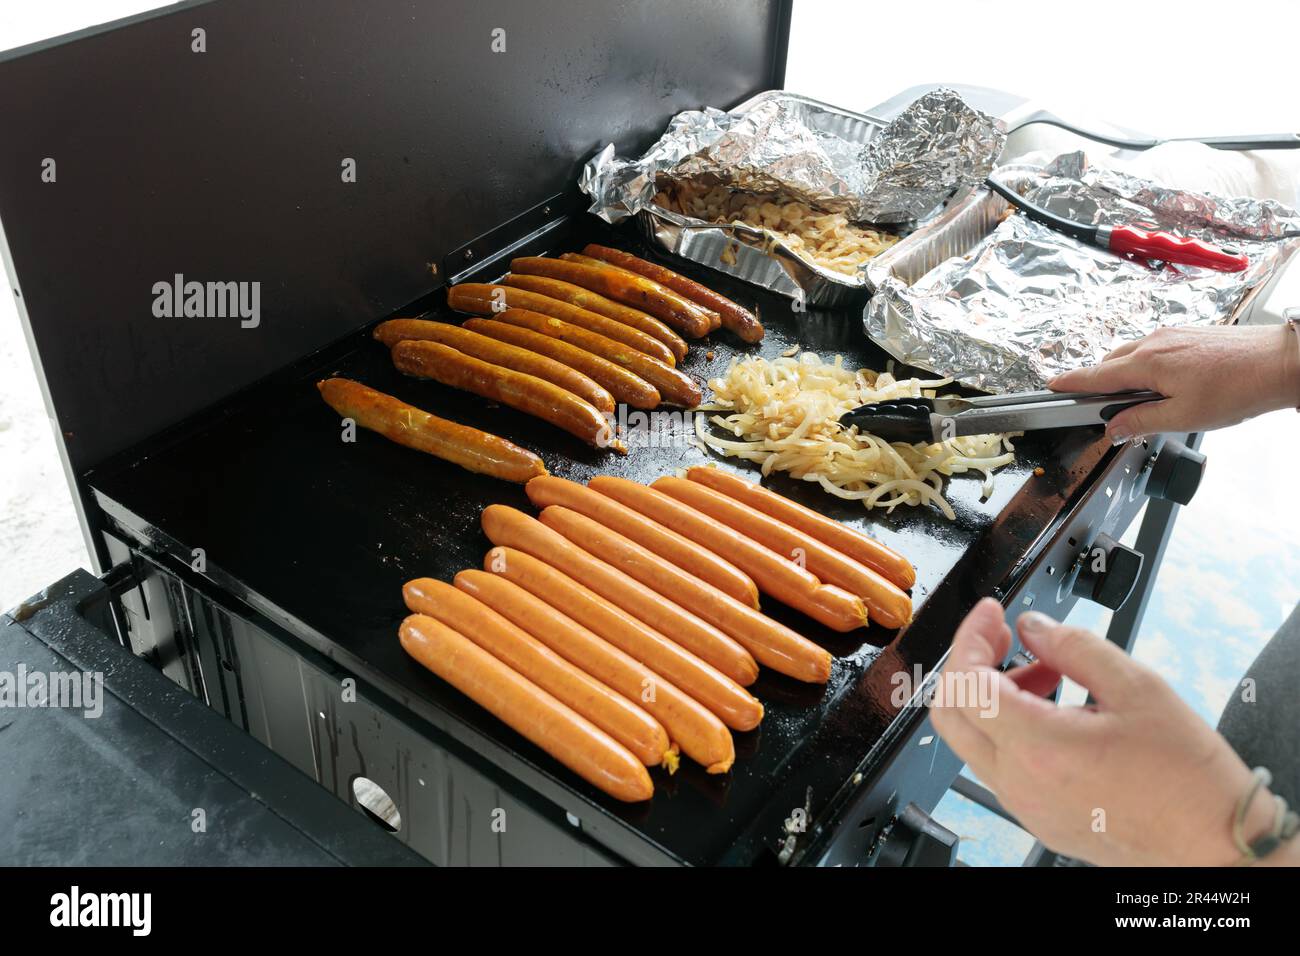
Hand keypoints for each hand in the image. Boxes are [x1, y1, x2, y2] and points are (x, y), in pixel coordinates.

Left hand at [929, 598, 1281, 865]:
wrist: (1215, 848)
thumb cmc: (1189, 782)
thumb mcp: (1139, 689)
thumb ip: (1075, 648)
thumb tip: (1033, 627)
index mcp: (1038, 748)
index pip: (965, 682)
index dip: (970, 636)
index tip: (990, 614)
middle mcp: (1019, 782)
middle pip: (951, 712)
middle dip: (969, 663)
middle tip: (1001, 637)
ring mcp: (1024, 805)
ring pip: (975, 738)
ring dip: (994, 695)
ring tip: (1047, 671)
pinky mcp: (1038, 817)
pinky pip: (1000, 764)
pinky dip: (1011, 727)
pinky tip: (1056, 710)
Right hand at [1047, 325, 1299, 440]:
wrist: (1281, 362)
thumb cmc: (1238, 387)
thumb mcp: (1183, 417)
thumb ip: (1141, 421)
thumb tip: (1114, 427)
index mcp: (1147, 363)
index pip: (1096, 375)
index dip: (1071, 382)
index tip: (1052, 386)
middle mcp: (1155, 342)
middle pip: (1111, 363)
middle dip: (1099, 382)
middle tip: (1100, 408)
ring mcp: (1173, 335)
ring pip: (1132, 354)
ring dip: (1124, 374)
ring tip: (1136, 400)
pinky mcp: (1189, 334)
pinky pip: (1153, 349)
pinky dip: (1145, 365)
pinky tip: (1162, 384)